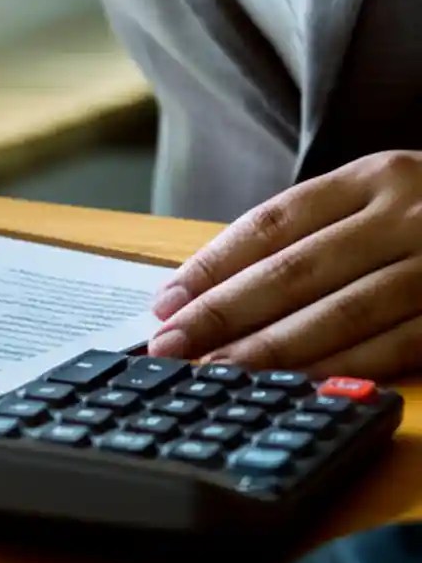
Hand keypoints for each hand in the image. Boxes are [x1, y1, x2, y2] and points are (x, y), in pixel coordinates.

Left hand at [147, 150, 421, 379]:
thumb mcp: (381, 200)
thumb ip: (312, 236)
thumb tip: (209, 291)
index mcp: (375, 176)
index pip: (272, 223)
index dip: (213, 265)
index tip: (165, 303)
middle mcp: (410, 212)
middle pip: (296, 269)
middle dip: (224, 314)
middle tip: (170, 347)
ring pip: (341, 312)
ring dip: (271, 350)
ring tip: (217, 374)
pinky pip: (397, 345)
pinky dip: (341, 368)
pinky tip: (295, 386)